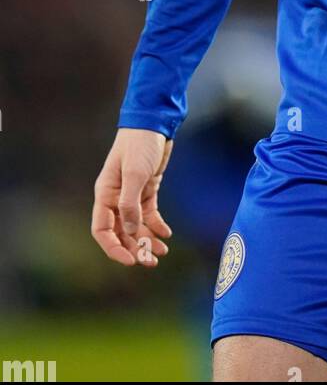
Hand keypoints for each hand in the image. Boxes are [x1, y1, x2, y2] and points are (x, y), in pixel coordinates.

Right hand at [91, 128, 173, 266]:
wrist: (154, 123)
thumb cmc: (140, 145)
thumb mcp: (135, 174)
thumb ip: (130, 204)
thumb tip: (128, 231)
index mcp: (105, 195)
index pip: (102, 230)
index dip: (114, 248)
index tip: (130, 260)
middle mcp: (115, 198)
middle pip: (120, 232)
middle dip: (134, 248)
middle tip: (151, 261)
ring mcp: (131, 194)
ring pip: (135, 226)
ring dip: (146, 240)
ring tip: (161, 253)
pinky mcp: (147, 189)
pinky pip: (149, 214)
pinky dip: (156, 226)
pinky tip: (166, 234)